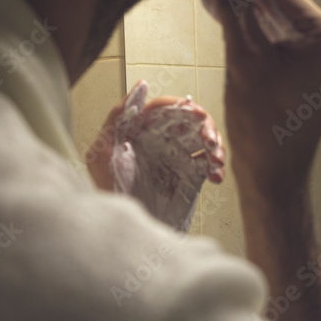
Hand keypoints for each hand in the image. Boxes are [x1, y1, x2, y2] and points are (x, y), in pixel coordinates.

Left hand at [86, 81, 225, 229]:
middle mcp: (161, 139)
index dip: (183, 107)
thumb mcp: (102, 153)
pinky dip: (217, 166)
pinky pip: (210, 163)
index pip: (165, 107)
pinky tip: (216, 176)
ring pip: (205, 139)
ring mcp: (177, 157)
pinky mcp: (190, 175)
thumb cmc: (107, 193)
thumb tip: (141, 86)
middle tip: (210, 142)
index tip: (196, 114)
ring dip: (217, 145)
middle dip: (206, 127)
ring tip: (217, 160)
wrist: (126, 234)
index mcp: (140, 129)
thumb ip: (119, 118)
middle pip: (191, 120)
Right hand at [202, 0, 320, 194]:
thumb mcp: (243, 59)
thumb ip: (232, 6)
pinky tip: (225, 11)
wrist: (273, 175)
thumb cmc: (264, 127)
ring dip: (244, 4)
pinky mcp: (310, 68)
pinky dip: (253, 26)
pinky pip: (279, 36)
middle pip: (280, 0)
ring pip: (277, 17)